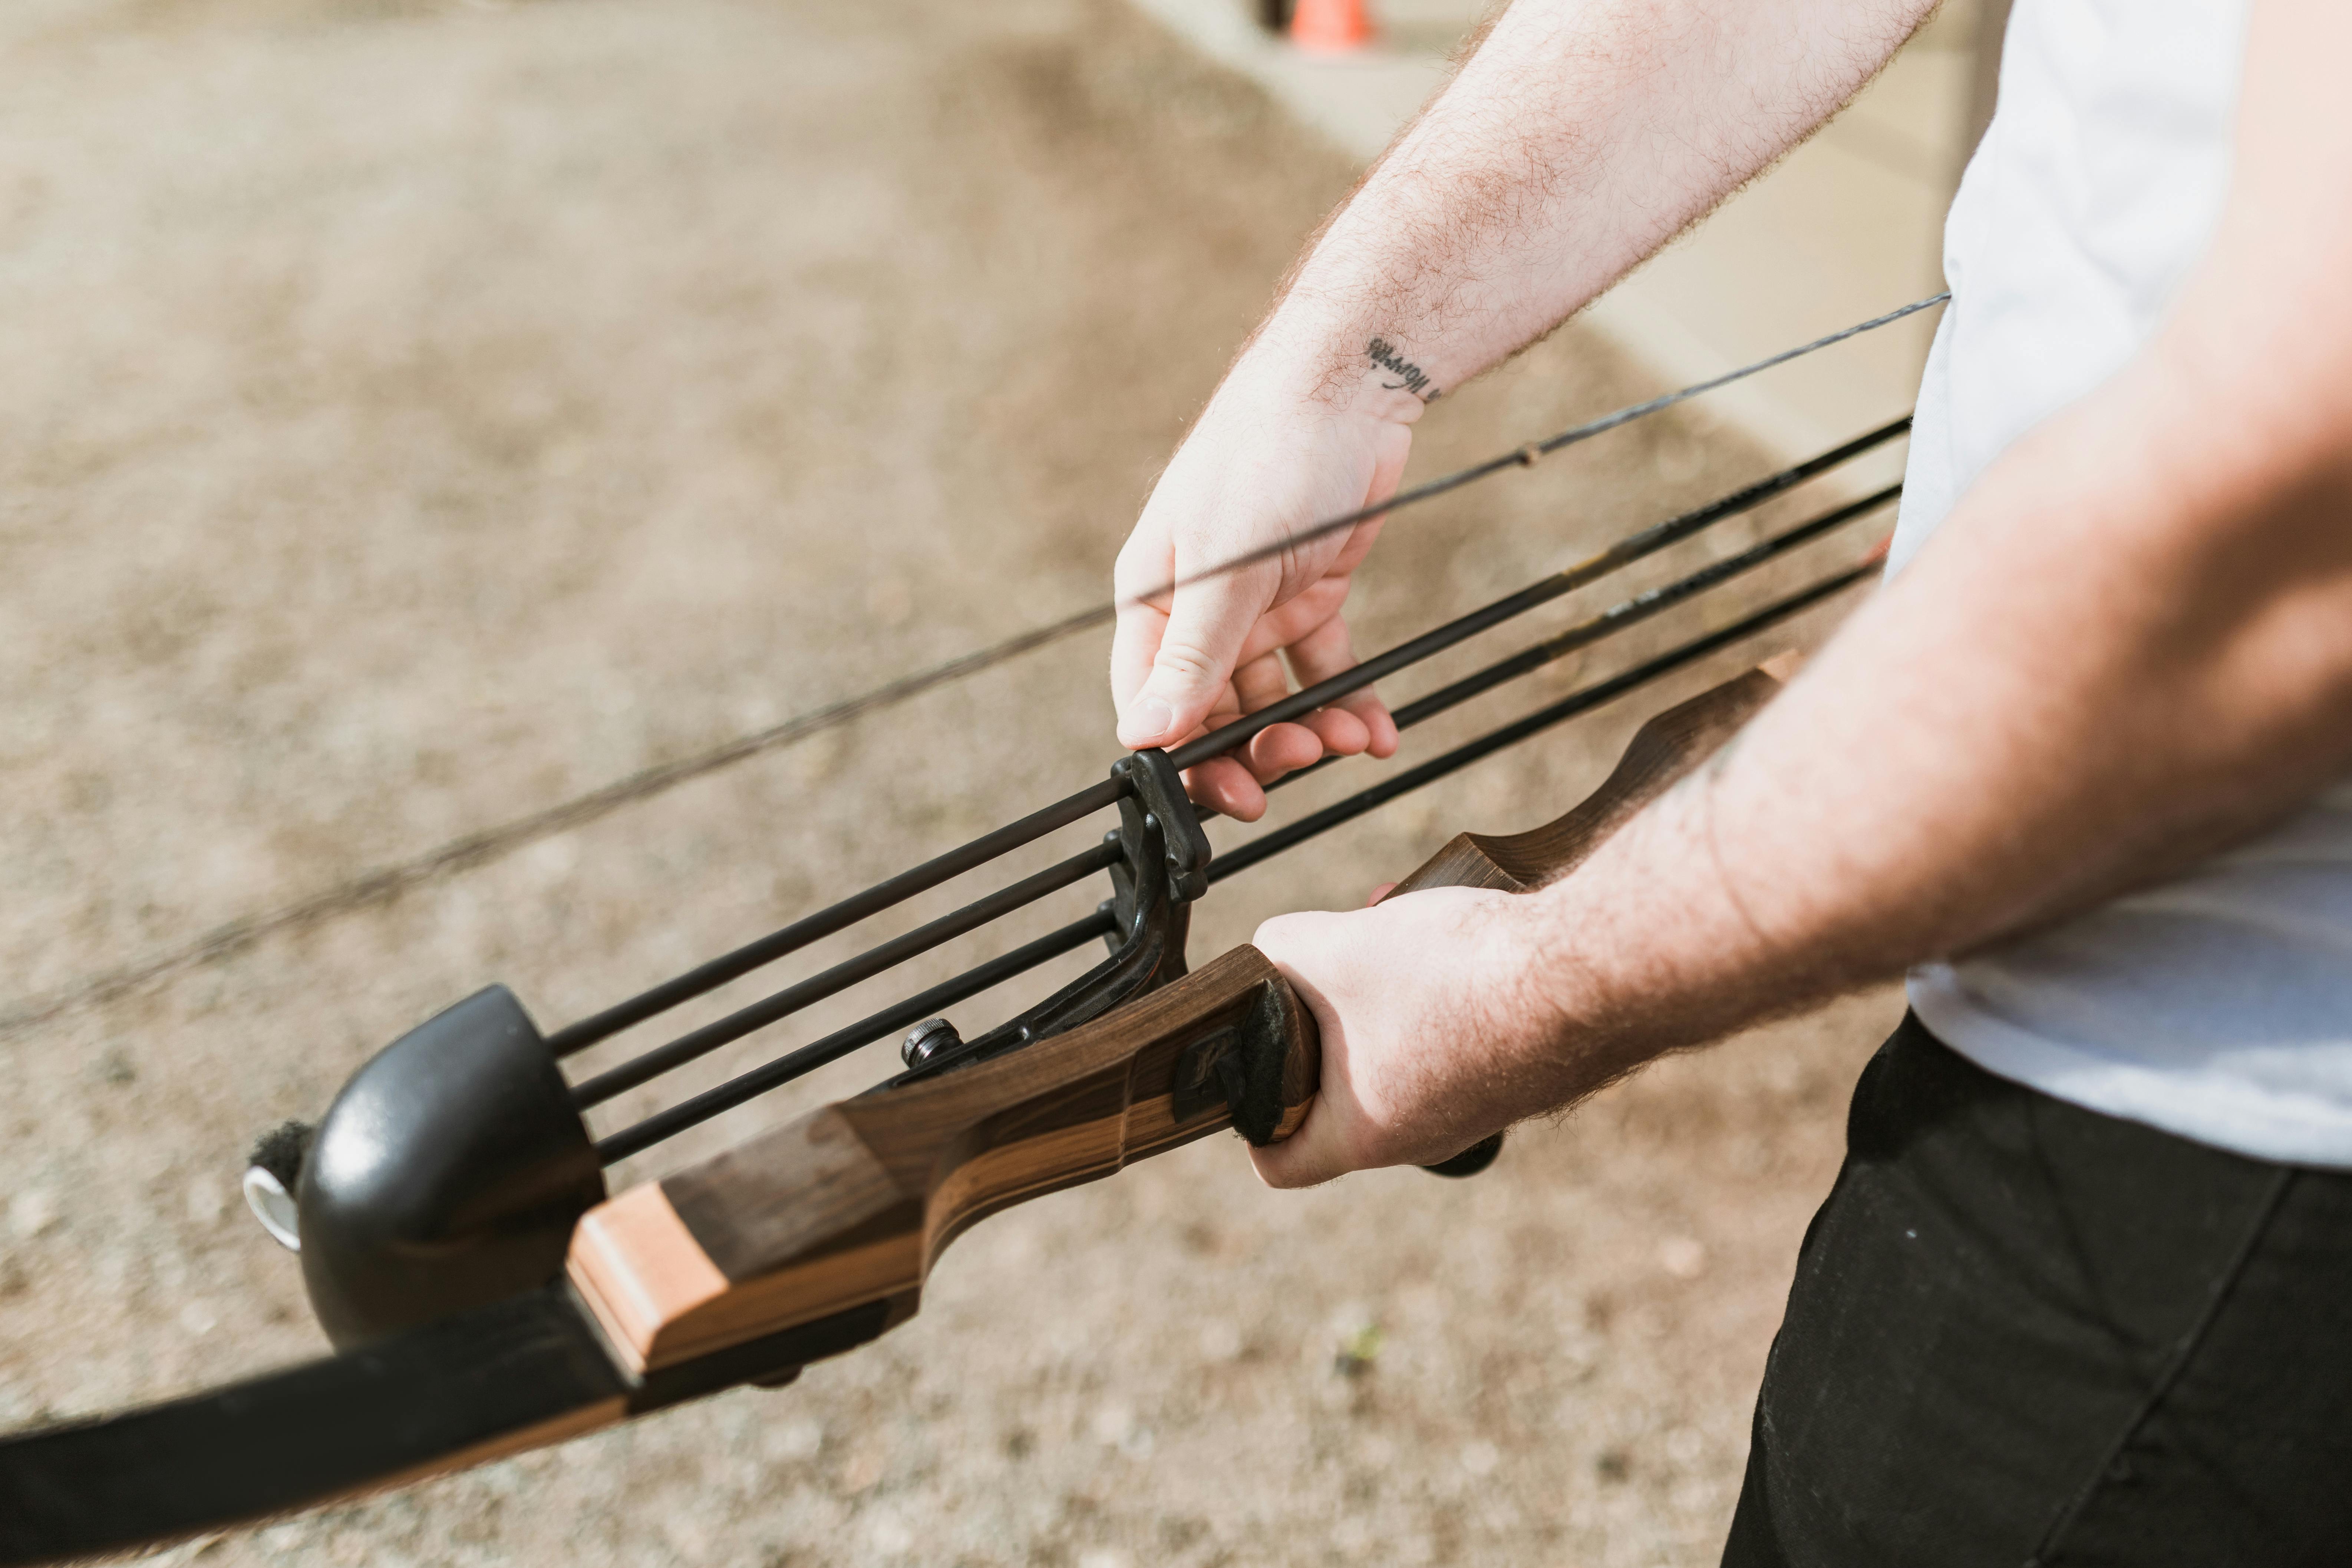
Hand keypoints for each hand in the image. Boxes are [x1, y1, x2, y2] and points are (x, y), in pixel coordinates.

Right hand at [1112, 366, 1413, 819]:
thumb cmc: (1267, 459)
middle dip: (1255, 748)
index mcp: (1154, 600)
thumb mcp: (1228, 570)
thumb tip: (1143, 735)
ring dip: (1310, 728)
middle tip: (1298, 766)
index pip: (1152, 703)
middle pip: (1214, 710)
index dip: (1185, 758)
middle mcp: (1198, 610)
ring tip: (1349, 741)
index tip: (1229, 797)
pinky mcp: (1309, 595)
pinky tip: (1377, 729)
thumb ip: (1191, 659)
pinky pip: (1324, 667)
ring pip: (1273, 695)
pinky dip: (1350, 701)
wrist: (1348, 389)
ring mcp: (1254, 605)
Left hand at [1247, 885, 1564, 1186]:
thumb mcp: (1330, 949)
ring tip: (1384, 926)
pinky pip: (1453, 1033)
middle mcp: (1422, 1136)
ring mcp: (1476, 1106)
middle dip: (1325, 1019)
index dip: (1250, 1122)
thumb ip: (1275, 955)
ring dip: (1382, 990)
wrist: (1589, 973)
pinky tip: (1442, 935)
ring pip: (1398, 1049)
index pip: (1281, 1163)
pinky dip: (1436, 987)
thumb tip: (1269, 957)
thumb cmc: (1458, 977)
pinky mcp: (1516, 1069)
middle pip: (1340, 1090)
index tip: (1252, 1070)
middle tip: (1327, 961)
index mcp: (1363, 1133)